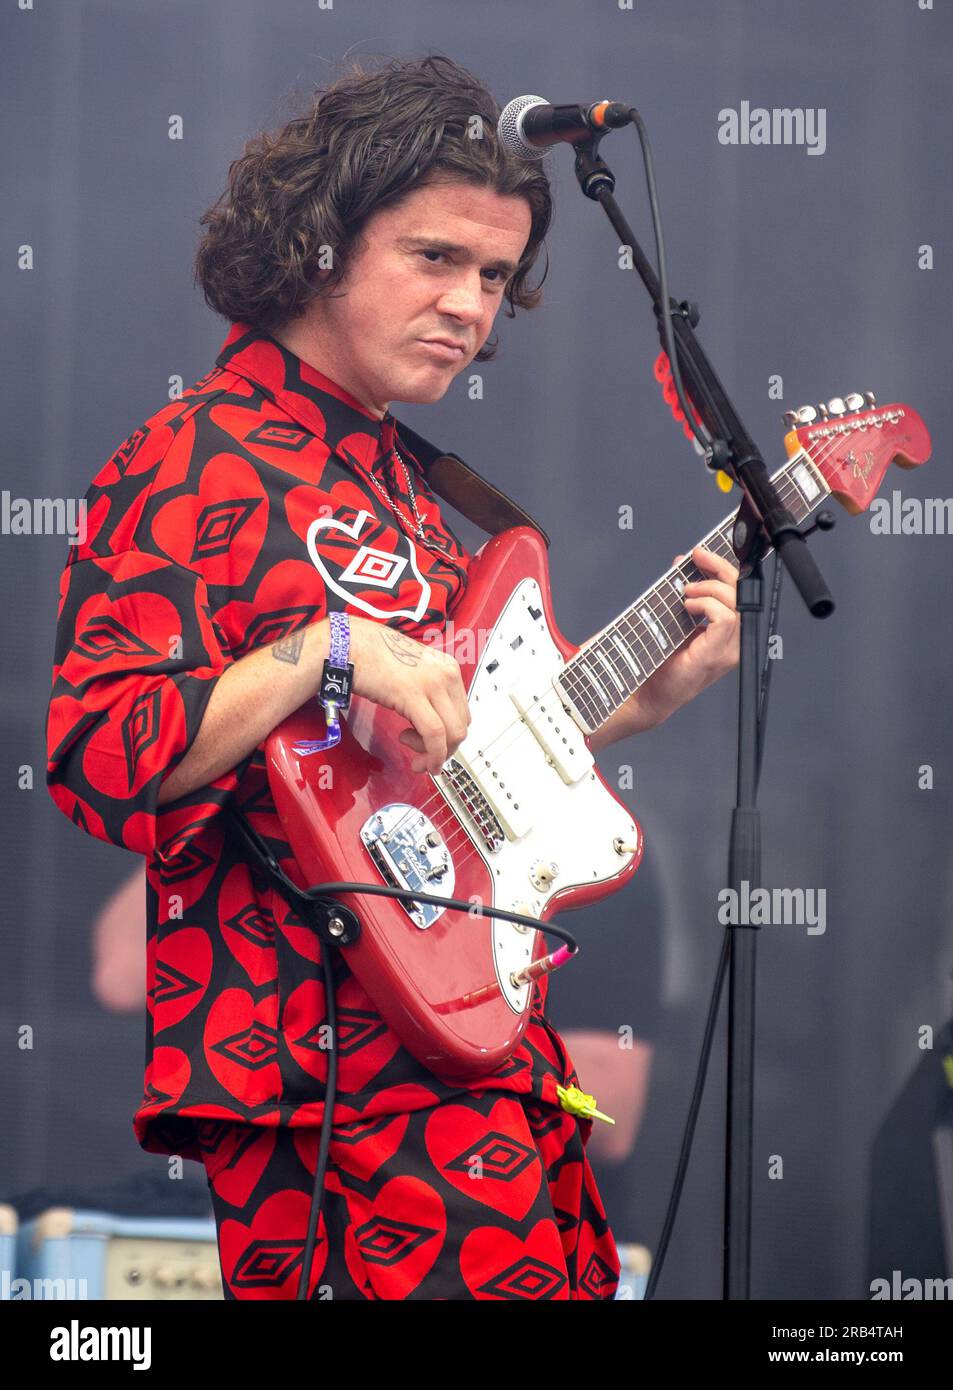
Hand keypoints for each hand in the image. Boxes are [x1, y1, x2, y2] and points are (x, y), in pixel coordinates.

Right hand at [347, 615, 470, 774]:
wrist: (349, 644)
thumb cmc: (374, 657)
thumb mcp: (413, 674)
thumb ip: (428, 694)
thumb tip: (432, 723)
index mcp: (448, 668)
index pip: (463, 714)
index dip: (450, 739)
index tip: (434, 749)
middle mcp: (446, 675)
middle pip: (461, 726)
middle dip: (445, 751)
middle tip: (425, 759)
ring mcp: (432, 684)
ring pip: (452, 734)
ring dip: (436, 755)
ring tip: (414, 755)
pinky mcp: (413, 695)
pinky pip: (434, 735)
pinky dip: (431, 755)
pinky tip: (417, 760)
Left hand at [636, 545, 740, 724]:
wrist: (646, 693)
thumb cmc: (659, 661)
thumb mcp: (674, 618)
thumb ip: (683, 594)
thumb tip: (680, 566)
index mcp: (725, 631)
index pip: (736, 591)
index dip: (721, 567)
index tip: (701, 553)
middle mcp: (732, 640)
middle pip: (741, 592)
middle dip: (719, 567)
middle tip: (696, 558)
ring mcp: (728, 650)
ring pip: (735, 603)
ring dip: (709, 588)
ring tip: (686, 591)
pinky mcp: (717, 655)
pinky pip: (725, 619)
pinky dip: (707, 605)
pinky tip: (688, 606)